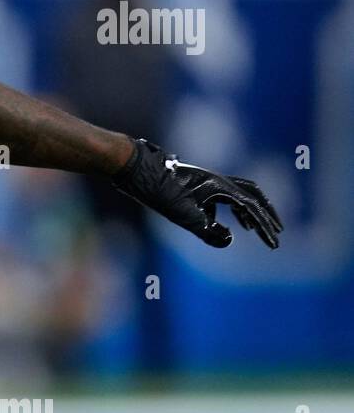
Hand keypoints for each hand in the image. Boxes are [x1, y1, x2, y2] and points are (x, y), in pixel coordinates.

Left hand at [112, 139, 282, 248]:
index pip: (251, 209)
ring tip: (256, 229)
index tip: (274, 245)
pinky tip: (226, 222)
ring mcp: (206, 180)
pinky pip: (222, 195)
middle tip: (278, 231)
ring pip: (239, 193)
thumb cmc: (155, 189)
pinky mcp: (195, 183)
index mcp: (219, 185)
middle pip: (253, 195)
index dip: (265, 228)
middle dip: (267, 214)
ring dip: (251, 211)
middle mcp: (217, 179)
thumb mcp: (180, 213)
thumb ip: (205, 229)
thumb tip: (229, 241)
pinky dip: (231, 208)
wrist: (134, 167)